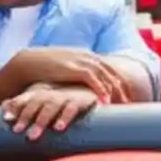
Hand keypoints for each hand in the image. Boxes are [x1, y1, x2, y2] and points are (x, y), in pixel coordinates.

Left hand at [2, 84, 98, 140]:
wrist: (93, 85)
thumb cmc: (62, 95)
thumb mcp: (42, 96)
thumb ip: (22, 102)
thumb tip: (2, 106)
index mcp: (40, 91)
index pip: (25, 99)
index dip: (15, 107)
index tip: (6, 118)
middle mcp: (51, 93)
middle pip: (35, 103)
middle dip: (25, 117)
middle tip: (16, 131)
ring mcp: (66, 96)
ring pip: (50, 107)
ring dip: (41, 121)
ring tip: (31, 137)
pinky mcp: (82, 101)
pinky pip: (72, 109)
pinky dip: (65, 118)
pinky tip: (58, 128)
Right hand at [6, 48, 130, 102]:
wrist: (28, 61)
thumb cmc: (44, 68)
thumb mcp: (65, 68)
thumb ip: (76, 73)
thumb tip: (82, 87)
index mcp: (87, 56)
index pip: (110, 69)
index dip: (120, 83)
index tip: (127, 96)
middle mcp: (88, 56)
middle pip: (113, 73)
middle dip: (123, 89)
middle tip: (131, 103)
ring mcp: (81, 61)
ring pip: (106, 76)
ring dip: (116, 91)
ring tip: (123, 105)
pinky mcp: (74, 68)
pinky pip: (93, 80)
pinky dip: (101, 90)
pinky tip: (106, 101)